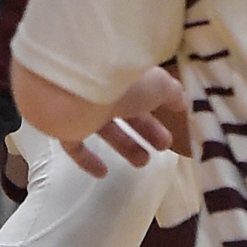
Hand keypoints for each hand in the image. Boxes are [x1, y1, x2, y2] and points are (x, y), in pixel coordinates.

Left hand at [61, 66, 186, 178]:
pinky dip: (89, 160)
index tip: (175, 120)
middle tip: (164, 146)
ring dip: (125, 145)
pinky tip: (103, 173)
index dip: (161, 104)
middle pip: (129, 110)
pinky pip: (76, 146)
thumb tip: (183, 103)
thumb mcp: (159, 85)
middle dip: (147, 128)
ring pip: (107, 128)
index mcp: (128, 73)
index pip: (146, 87)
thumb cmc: (121, 83)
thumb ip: (173, 94)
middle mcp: (107, 87)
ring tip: (143, 162)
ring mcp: (84, 107)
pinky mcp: (64, 127)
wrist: (71, 89)